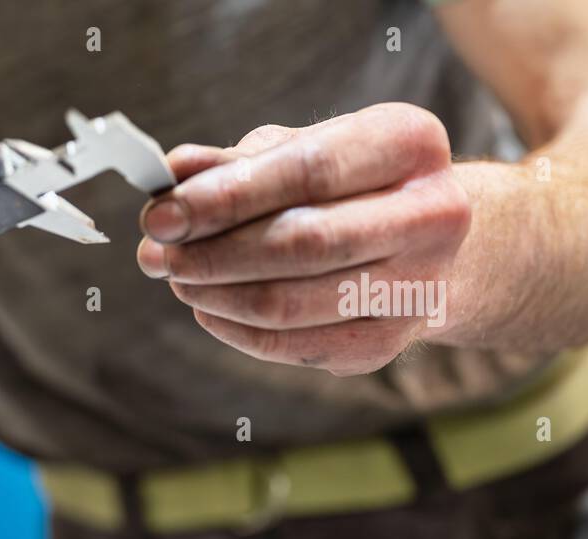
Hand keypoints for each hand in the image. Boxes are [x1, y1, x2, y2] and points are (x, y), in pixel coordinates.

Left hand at [137, 103, 472, 374]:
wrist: (428, 245)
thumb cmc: (349, 185)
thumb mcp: (300, 150)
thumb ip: (236, 161)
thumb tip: (174, 171)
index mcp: (410, 145)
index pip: (309, 172)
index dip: (226, 197)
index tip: (161, 215)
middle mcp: (433, 216)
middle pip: (302, 244)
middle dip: (212, 253)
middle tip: (154, 254)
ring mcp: (416, 288)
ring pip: (289, 304)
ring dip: (214, 293)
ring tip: (175, 276)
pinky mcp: (386, 344)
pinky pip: (288, 345)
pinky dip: (233, 328)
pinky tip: (208, 305)